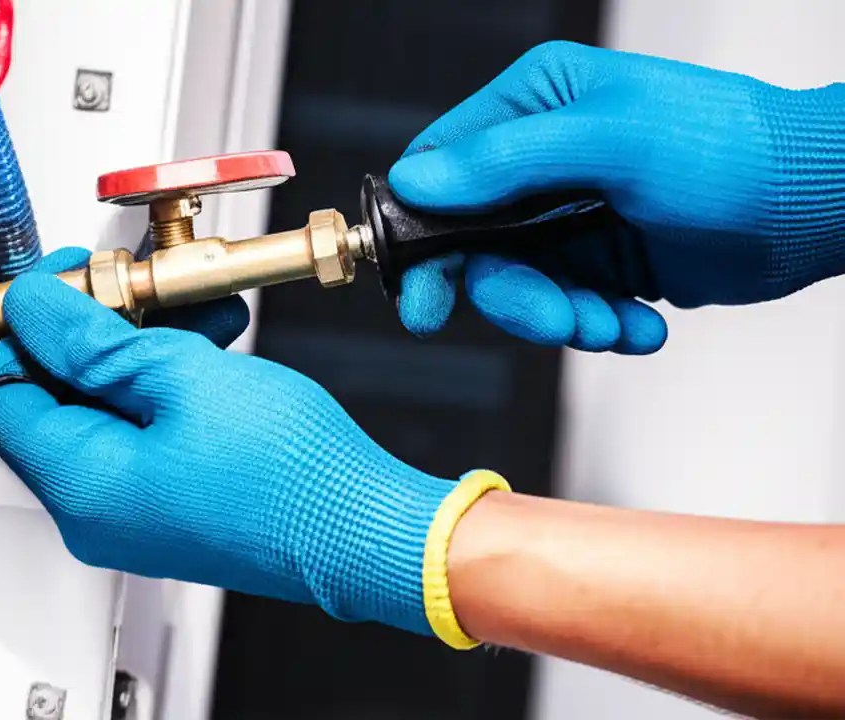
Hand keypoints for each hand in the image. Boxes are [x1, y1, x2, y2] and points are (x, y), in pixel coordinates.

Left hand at [0, 249, 502, 637]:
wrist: (365, 532)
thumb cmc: (294, 475)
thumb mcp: (182, 376)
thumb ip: (91, 339)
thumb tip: (32, 308)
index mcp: (81, 484)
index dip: (22, 324)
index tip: (63, 283)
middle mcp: (94, 511)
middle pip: (49, 397)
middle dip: (90, 329)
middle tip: (128, 286)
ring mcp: (131, 513)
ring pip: (102, 408)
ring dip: (137, 348)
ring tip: (185, 310)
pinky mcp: (168, 506)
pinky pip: (140, 430)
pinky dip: (163, 383)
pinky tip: (204, 344)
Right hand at [390, 41, 844, 352]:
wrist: (815, 206)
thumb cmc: (730, 150)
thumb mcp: (609, 143)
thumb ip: (505, 161)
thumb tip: (415, 182)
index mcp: (533, 104)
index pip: (439, 168)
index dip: (422, 234)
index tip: (425, 292)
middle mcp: (541, 157)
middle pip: (473, 244)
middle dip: (513, 294)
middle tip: (552, 320)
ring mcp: (571, 210)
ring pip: (519, 285)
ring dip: (562, 318)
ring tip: (611, 323)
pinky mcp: (601, 257)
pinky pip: (566, 305)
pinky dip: (598, 325)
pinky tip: (640, 323)